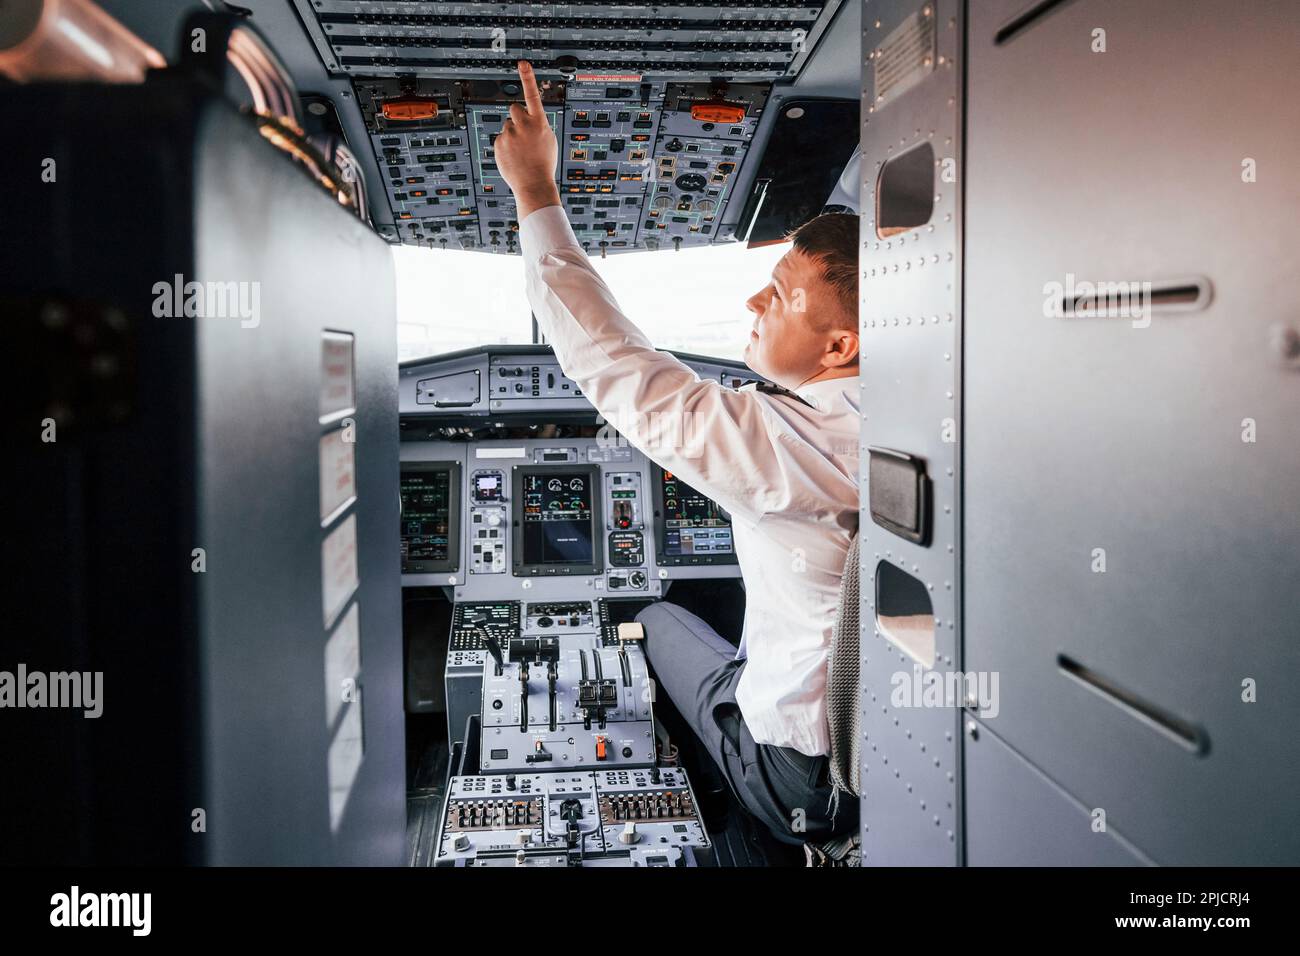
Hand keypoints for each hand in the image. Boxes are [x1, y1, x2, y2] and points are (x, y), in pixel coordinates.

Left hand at [495, 61, 560, 218]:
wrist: (534, 184)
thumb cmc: (544, 163)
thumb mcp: (548, 139)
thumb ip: (538, 124)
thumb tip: (527, 117)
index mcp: (539, 123)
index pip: (532, 94)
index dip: (527, 77)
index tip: (522, 63)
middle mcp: (523, 125)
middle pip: (514, 108)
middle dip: (517, 116)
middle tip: (523, 132)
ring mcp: (509, 134)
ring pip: (507, 126)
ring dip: (512, 134)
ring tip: (521, 151)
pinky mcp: (498, 144)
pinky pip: (500, 138)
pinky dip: (506, 146)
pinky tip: (514, 157)